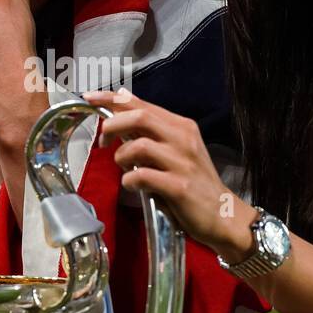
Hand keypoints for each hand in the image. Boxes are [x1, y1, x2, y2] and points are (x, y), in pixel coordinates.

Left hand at [83, 88, 257, 260]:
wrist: (223, 214)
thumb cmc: (194, 182)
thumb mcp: (176, 150)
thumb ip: (151, 132)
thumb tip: (120, 114)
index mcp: (181, 126)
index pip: (141, 103)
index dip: (111, 99)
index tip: (89, 98)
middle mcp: (183, 139)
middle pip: (138, 117)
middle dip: (112, 126)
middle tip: (103, 141)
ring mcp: (182, 162)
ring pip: (138, 146)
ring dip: (122, 157)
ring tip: (125, 168)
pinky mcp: (179, 187)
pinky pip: (141, 177)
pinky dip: (129, 181)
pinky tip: (134, 186)